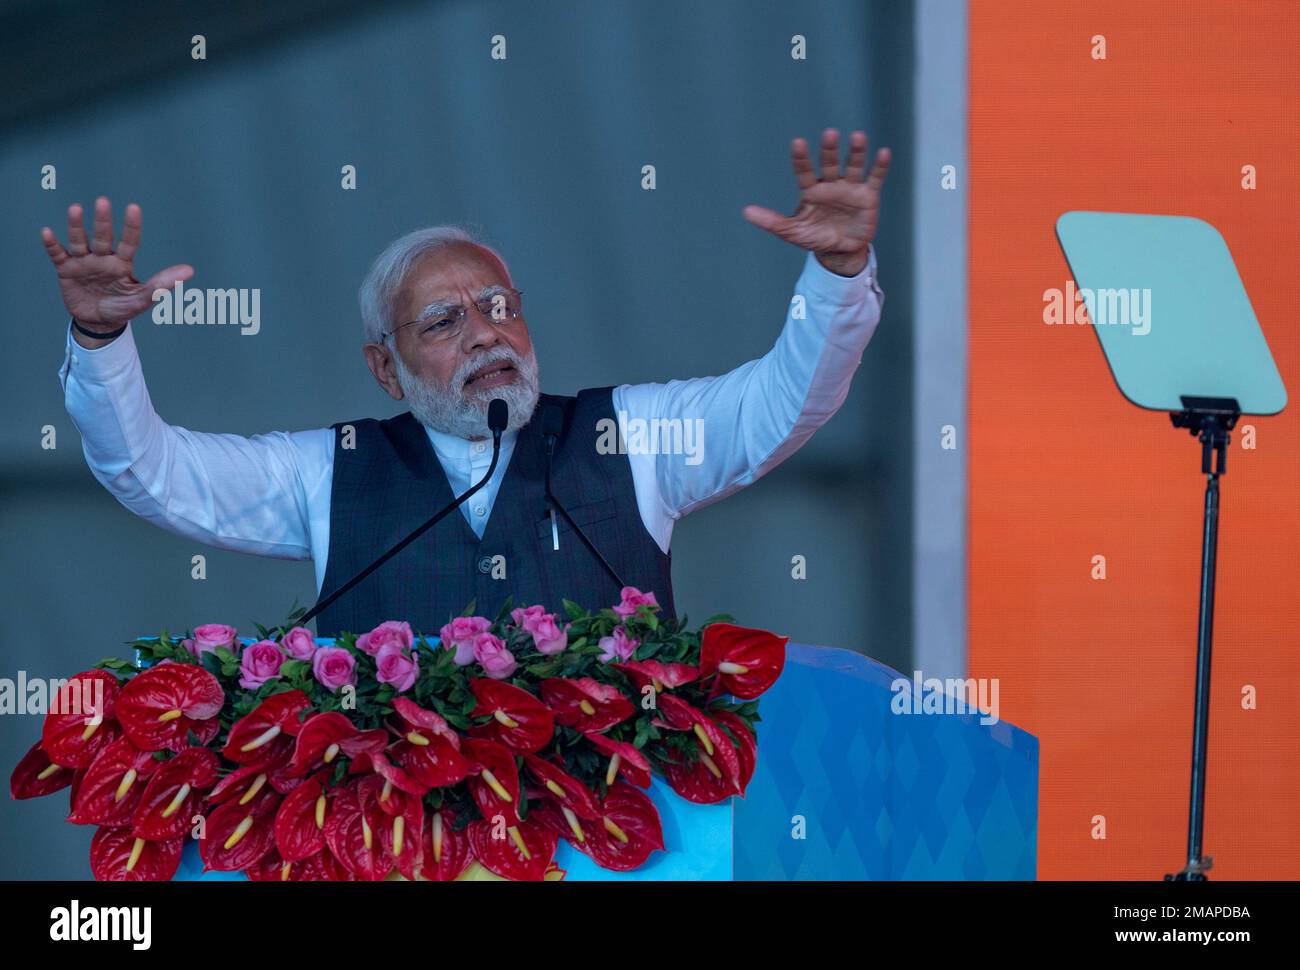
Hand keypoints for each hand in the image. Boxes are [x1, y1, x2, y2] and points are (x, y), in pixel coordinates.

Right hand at [41, 198, 191, 334]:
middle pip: (103, 237)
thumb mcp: (142, 299)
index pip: (129, 241)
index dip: (131, 226)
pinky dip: (52, 245)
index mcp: (122, 263)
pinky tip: (47, 233)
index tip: (133, 208)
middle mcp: (103, 258)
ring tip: (75, 209)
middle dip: (102, 221)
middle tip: (103, 202)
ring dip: (76, 226)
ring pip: (80, 241)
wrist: (98, 323)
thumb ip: (163, 284)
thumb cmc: (123, 307)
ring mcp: (84, 262)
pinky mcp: (66, 270)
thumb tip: (190, 270)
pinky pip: (57, 255)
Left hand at [742, 129, 889, 276]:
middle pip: (830, 163)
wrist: (840, 252)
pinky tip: (883, 152)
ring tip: (857, 137)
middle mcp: (830, 184)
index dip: (801, 158)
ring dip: (856, 152)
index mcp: (811, 190)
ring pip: (852, 166)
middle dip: (829, 150)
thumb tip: (746, 211)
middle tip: (829, 134)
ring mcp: (850, 187)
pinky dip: (879, 166)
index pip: (804, 171)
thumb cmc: (814, 238)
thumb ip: (772, 221)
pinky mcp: (868, 195)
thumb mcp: (792, 232)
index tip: (797, 143)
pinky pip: (874, 178)